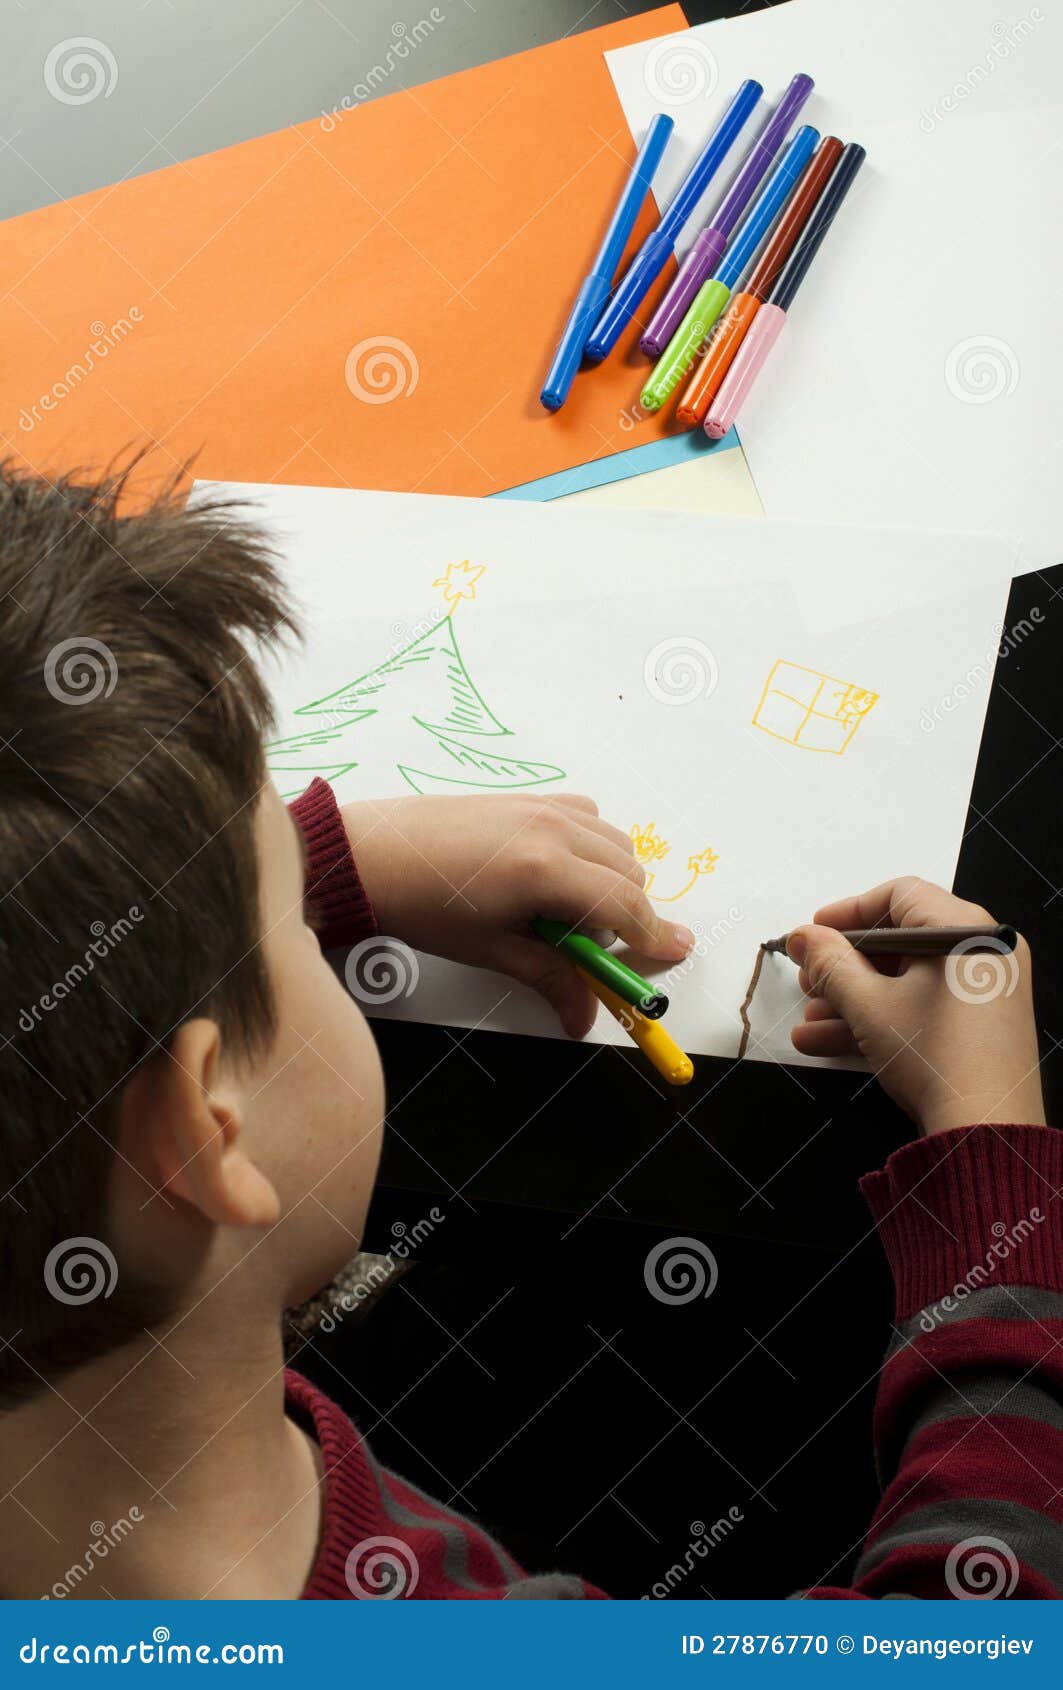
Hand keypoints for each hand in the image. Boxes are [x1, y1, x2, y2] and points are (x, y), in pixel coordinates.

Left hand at [341, 792, 693, 1036]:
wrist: (368, 854)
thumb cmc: (420, 903)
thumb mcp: (490, 949)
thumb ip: (549, 978)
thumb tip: (583, 1015)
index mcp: (544, 869)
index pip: (625, 905)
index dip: (654, 935)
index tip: (674, 953)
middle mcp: (553, 829)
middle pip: (629, 873)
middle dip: (623, 915)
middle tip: (582, 947)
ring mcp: (542, 806)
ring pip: (614, 842)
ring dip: (609, 879)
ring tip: (561, 912)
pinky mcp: (528, 797)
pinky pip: (587, 817)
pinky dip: (591, 846)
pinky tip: (554, 873)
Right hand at [788, 877, 1045, 1136]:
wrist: (986, 1132)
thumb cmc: (935, 1057)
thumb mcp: (869, 1005)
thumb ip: (830, 963)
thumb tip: (803, 937)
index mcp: (967, 929)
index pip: (901, 896)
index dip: (849, 912)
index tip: (814, 934)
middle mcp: (984, 951)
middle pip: (902, 939)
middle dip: (845, 965)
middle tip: (808, 981)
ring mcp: (986, 990)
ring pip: (909, 978)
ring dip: (853, 998)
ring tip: (810, 1021)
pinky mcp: (982, 1024)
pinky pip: (926, 1004)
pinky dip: (884, 1016)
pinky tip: (830, 1040)